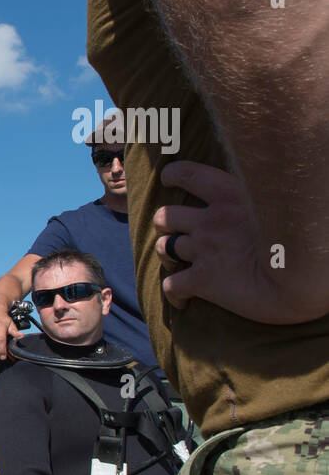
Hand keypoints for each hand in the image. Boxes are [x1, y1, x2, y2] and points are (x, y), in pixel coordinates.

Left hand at [153, 161, 318, 323]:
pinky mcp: (203, 280)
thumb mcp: (284, 200)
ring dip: (167, 254)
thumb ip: (264, 195)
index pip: (187, 174)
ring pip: (164, 248)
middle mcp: (211, 220)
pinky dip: (173, 294)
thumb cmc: (311, 235)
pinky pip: (171, 286)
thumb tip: (272, 191)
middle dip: (166, 224)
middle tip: (178, 232)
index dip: (173, 175)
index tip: (169, 179)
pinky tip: (183, 301)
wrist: (308, 271)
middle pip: (166, 216)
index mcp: (231, 195)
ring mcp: (204, 250)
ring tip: (178, 263)